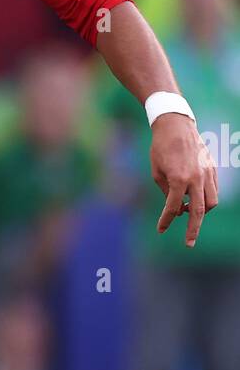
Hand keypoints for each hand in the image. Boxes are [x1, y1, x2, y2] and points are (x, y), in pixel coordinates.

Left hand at [150, 113, 217, 246]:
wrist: (176, 125)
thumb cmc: (161, 148)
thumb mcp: (156, 172)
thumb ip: (166, 192)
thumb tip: (177, 207)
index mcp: (178, 179)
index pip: (172, 208)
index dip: (166, 221)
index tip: (161, 230)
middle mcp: (196, 178)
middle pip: (198, 211)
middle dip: (193, 230)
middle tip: (189, 244)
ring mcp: (207, 173)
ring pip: (211, 202)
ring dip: (201, 212)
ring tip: (188, 213)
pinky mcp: (212, 168)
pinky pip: (214, 190)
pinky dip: (206, 199)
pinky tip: (196, 200)